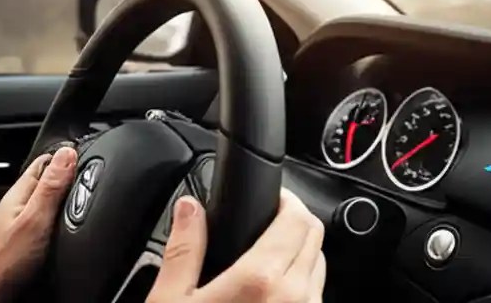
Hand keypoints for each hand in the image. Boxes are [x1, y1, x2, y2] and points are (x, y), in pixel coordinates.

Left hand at [0, 146, 77, 302]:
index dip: (66, 156)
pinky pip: (49, 219)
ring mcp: (22, 223)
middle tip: (93, 177)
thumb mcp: (35, 218)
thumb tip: (68, 153)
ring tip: (85, 197)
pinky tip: (71, 223)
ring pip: (49, 200)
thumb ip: (51, 186)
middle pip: (48, 180)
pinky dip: (62, 216)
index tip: (89, 156)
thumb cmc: (8, 260)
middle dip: (70, 176)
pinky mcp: (28, 240)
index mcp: (18, 194)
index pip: (45, 162)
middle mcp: (19, 205)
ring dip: (66, 197)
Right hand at [147, 189, 325, 302]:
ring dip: (301, 253)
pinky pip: (315, 295)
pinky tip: (273, 291)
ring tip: (268, 257)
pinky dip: (302, 284)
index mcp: (261, 279)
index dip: (287, 200)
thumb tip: (188, 209)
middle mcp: (294, 296)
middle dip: (295, 222)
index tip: (273, 199)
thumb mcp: (171, 301)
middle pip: (314, 236)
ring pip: (319, 266)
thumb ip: (183, 250)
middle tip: (269, 223)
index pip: (298, 217)